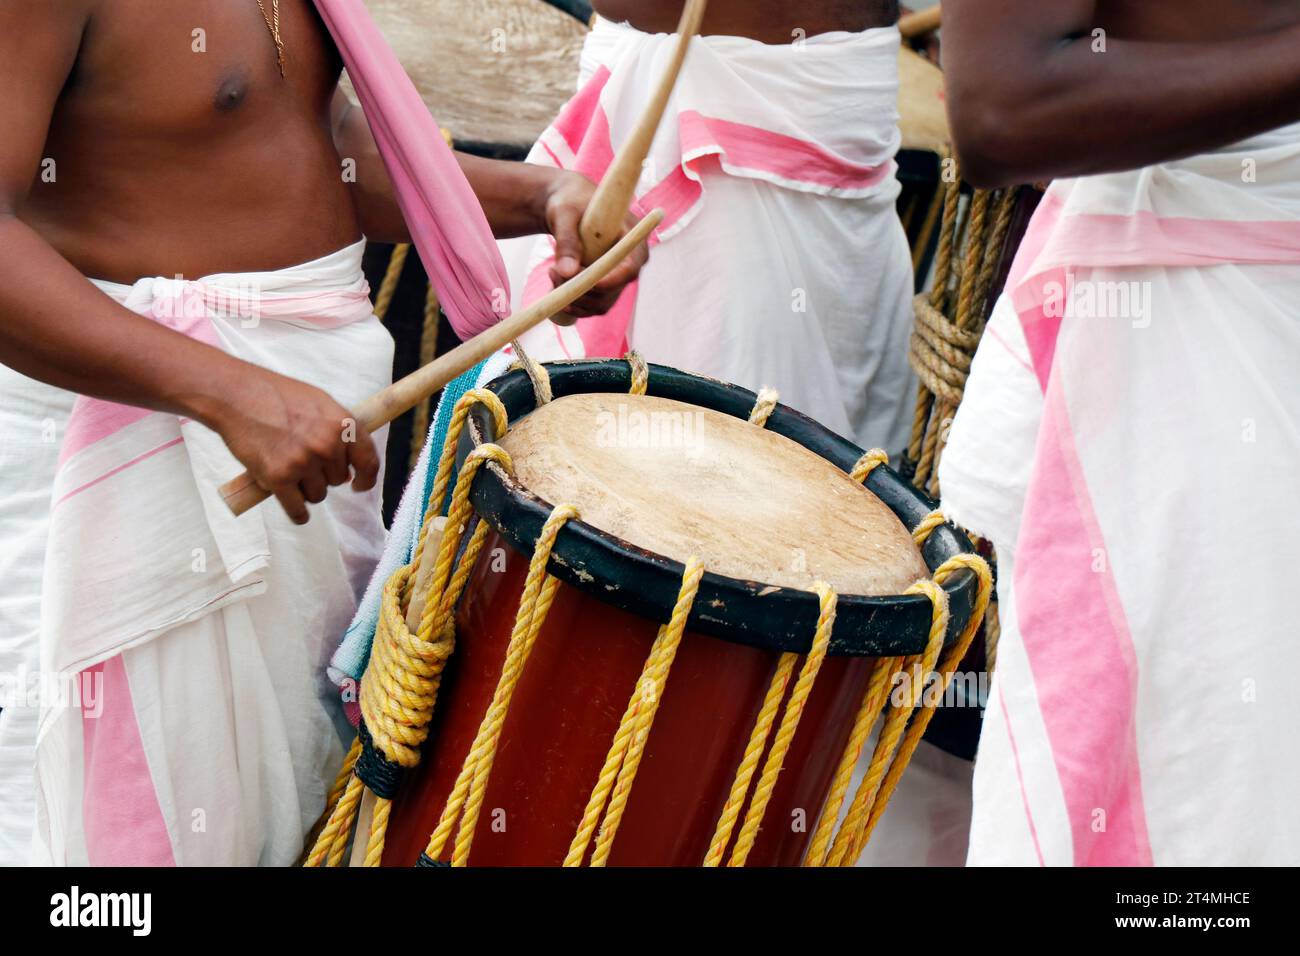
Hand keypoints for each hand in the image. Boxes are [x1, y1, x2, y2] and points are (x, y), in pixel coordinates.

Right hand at [208, 369, 380, 524]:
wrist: (236, 395)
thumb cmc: (276, 395)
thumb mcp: (319, 403)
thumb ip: (338, 431)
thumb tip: (349, 467)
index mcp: (343, 424)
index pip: (368, 462)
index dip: (367, 479)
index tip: (359, 486)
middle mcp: (327, 445)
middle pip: (337, 480)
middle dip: (323, 475)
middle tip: (301, 459)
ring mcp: (303, 462)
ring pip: (317, 495)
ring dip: (305, 490)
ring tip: (288, 471)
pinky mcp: (278, 477)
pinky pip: (297, 509)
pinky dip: (298, 514)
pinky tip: (297, 512)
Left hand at [541, 170, 649, 324]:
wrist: (568, 208)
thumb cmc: (570, 202)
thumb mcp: (565, 215)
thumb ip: (566, 241)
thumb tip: (566, 272)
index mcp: (633, 238)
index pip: (629, 268)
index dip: (609, 280)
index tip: (583, 281)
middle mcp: (632, 262)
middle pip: (612, 291)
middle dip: (581, 289)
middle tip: (553, 270)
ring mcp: (619, 278)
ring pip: (600, 303)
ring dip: (573, 297)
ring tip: (552, 271)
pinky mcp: (606, 288)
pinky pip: (592, 307)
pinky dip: (572, 302)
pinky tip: (556, 283)